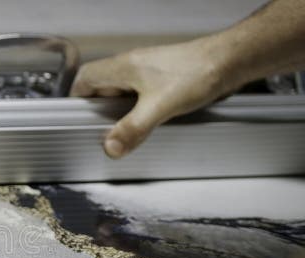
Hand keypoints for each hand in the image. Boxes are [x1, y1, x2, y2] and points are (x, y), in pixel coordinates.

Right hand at [71, 38, 238, 157]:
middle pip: (100, 86)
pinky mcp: (162, 77)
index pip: (85, 78)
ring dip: (119, 111)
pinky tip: (147, 122)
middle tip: (101, 131)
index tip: (75, 118)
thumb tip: (109, 148)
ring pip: (120, 91)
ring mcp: (147, 70)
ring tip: (124, 131)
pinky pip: (138, 94)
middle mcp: (131, 65)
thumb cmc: (196, 74)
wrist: (230, 61)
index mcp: (122, 67)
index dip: (76, 98)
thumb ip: (132, 128)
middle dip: (98, 110)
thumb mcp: (160, 107)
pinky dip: (136, 109)